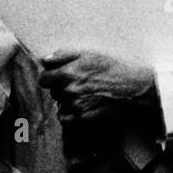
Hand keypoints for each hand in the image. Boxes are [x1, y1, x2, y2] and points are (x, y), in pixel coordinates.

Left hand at [39, 50, 155, 127]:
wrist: (129, 86)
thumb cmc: (109, 67)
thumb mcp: (86, 54)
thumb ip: (62, 56)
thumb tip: (44, 60)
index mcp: (67, 73)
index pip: (43, 79)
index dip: (49, 76)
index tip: (57, 75)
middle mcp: (68, 91)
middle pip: (52, 91)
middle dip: (60, 86)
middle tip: (76, 82)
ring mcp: (74, 106)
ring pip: (59, 103)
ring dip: (66, 99)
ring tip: (82, 92)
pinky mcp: (81, 117)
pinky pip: (63, 117)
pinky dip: (67, 112)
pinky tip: (79, 105)